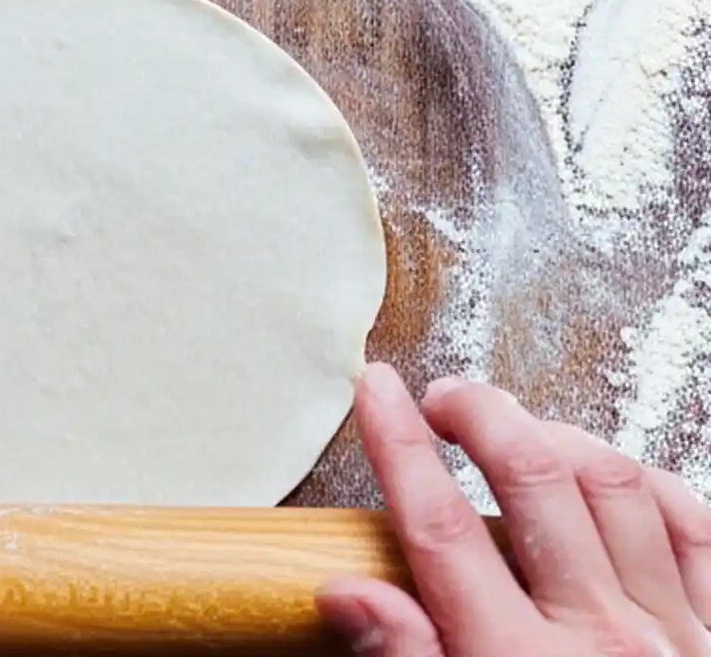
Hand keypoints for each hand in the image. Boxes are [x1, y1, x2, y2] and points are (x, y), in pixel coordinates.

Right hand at [319, 364, 710, 655]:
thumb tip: (348, 594)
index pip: (439, 526)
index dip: (397, 445)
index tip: (374, 391)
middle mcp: (601, 635)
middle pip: (531, 478)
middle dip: (476, 414)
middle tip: (440, 394)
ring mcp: (676, 629)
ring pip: (613, 483)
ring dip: (554, 434)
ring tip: (511, 425)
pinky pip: (696, 523)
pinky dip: (647, 480)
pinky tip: (609, 472)